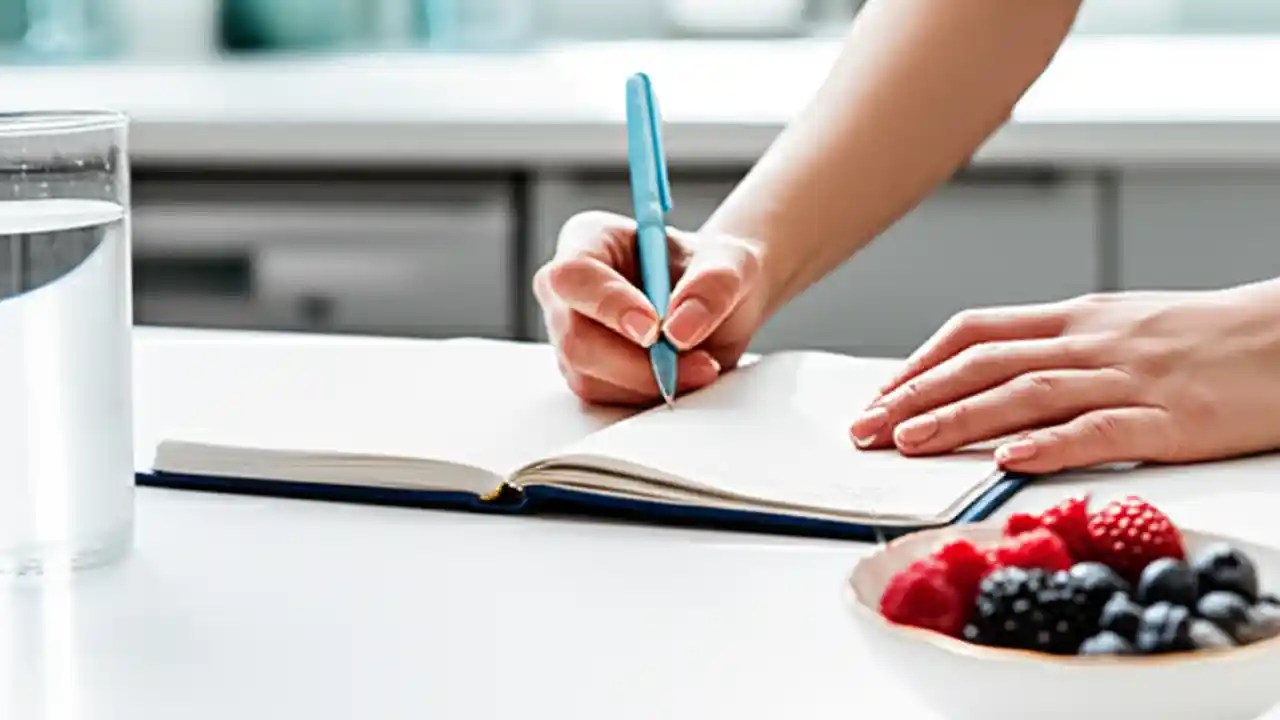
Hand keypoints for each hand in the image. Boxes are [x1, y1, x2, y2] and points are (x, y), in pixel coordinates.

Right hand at [533, 211, 765, 404]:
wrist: (720, 305)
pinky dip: (648, 396)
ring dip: (649, 382)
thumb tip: (679, 328)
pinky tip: (680, 377)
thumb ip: (714, 284)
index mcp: (590, 239)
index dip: (608, 305)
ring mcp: (572, 334)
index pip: (574, 275)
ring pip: (588, 376)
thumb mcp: (733, 261)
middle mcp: (570, 289)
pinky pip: (605, 398)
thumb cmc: (715, 271)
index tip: (654, 329)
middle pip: (575, 337)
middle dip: (636, 361)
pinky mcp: (587, 372)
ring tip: (700, 365)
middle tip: (695, 361)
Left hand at [847, 281, 1279, 473]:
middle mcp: (1090, 342)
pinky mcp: (1170, 419)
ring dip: (959, 419)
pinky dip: (1049, 444)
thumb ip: (1059, 346)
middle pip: (984, 364)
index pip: (976, 332)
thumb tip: (995, 372)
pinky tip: (1008, 459)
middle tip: (865, 429)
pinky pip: (1100, 429)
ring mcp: (1128, 379)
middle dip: (916, 397)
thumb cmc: (1207, 337)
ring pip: (1026, 393)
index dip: (920, 363)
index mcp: (1076, 319)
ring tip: (908, 442)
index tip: (880, 395)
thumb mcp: (1121, 326)